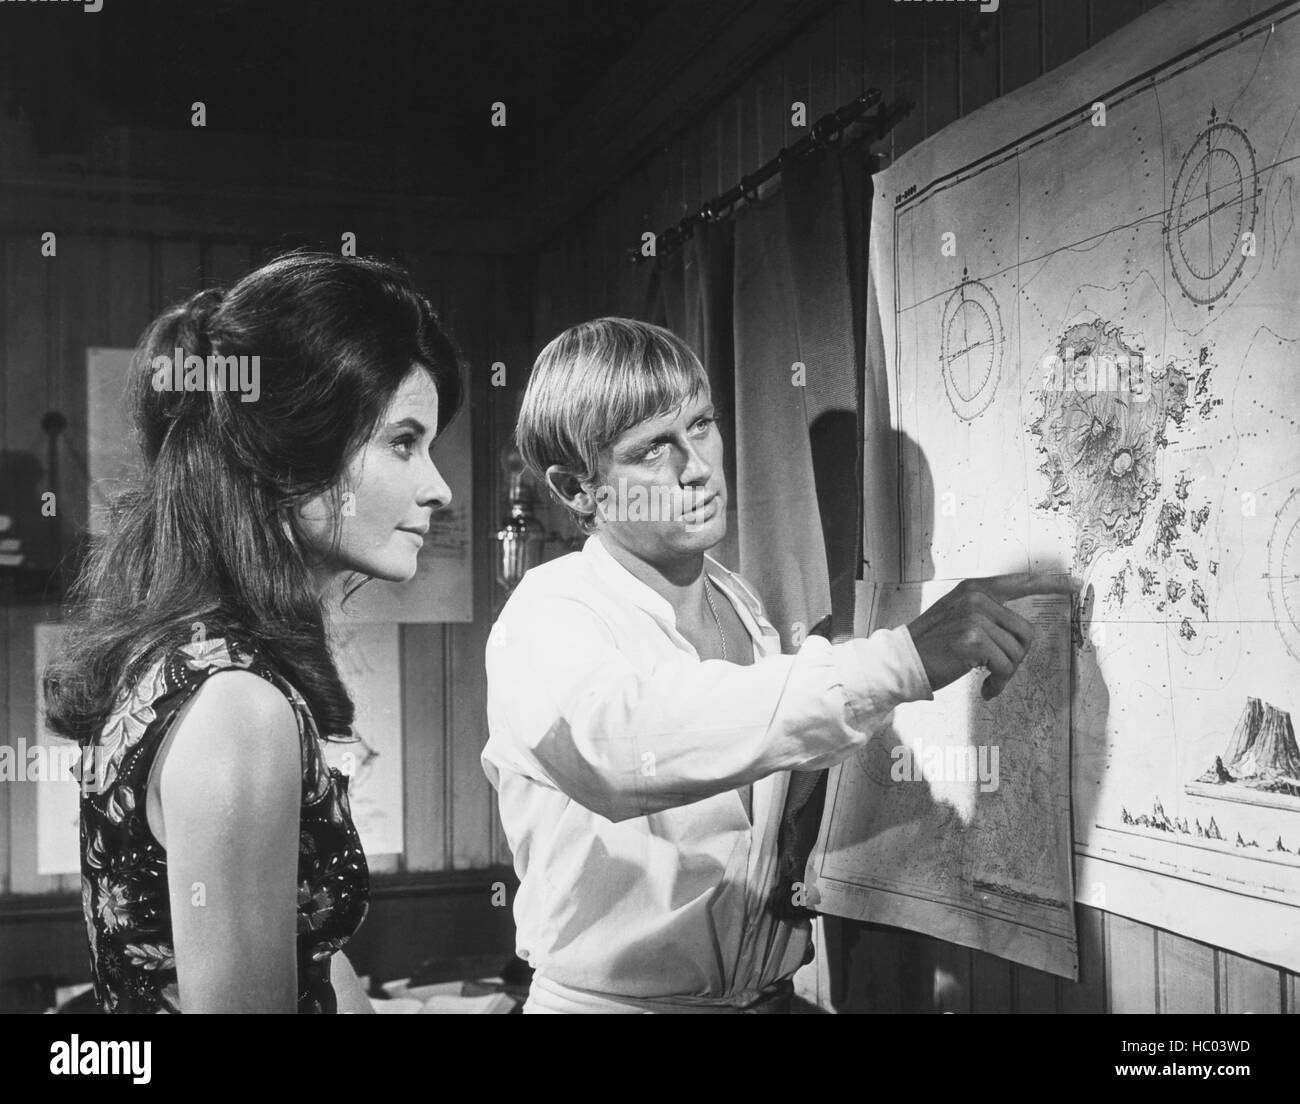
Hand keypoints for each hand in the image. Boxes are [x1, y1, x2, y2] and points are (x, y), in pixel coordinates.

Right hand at [906, 573, 1078, 699]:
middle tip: (997, 671)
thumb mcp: (957, 615)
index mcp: (975, 588)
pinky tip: (984, 689)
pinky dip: (998, 683)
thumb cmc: (930, 645)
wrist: (902, 662)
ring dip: (1005, 673)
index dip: (1053, 584)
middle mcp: (977, 598)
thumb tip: (1021, 632)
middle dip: (1017, 658)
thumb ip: (986, 613)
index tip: (1078, 584)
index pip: (1020, 582)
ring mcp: (975, 618)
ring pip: (1017, 652)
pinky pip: (1005, 667)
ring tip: (986, 679)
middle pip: (1026, 632)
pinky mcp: (974, 641)